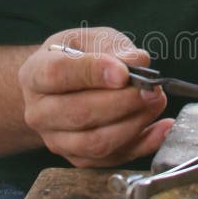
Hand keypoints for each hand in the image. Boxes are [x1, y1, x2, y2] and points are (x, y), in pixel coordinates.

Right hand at [18, 27, 172, 166]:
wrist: (60, 88)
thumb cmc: (77, 58)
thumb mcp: (90, 39)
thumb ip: (113, 46)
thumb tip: (138, 61)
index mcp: (35, 74)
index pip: (57, 74)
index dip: (93, 73)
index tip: (123, 72)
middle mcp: (39, 112)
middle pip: (79, 113)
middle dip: (123, 102)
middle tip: (151, 89)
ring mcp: (56, 139)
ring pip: (96, 142)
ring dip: (134, 124)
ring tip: (156, 102)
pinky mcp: (78, 159)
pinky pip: (113, 159)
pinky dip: (142, 144)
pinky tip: (161, 127)